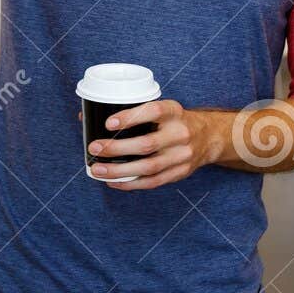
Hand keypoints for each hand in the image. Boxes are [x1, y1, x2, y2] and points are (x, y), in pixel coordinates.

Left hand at [84, 98, 211, 190]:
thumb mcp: (162, 109)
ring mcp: (182, 156)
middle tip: (95, 148)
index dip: (131, 117)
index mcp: (174, 112)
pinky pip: (153, 181)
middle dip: (117, 148)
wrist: (208, 137)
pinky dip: (131, 183)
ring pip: (149, 167)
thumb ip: (130, 112)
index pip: (153, 111)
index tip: (109, 123)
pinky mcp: (180, 172)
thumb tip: (85, 116)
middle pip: (147, 144)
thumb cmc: (174, 121)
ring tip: (98, 169)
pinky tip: (113, 181)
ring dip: (119, 170)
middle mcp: (181, 133)